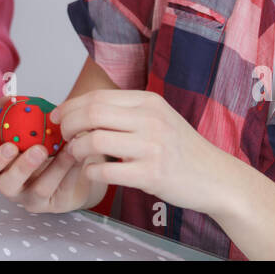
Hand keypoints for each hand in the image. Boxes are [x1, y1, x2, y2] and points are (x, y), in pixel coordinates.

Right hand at [0, 95, 107, 213]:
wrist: (76, 161)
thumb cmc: (47, 142)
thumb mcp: (33, 126)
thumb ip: (17, 113)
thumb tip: (5, 100)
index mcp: (1, 167)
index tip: (9, 146)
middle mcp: (13, 186)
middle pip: (6, 186)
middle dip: (21, 168)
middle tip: (38, 150)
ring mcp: (32, 198)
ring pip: (38, 190)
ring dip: (54, 167)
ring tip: (67, 148)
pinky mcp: (55, 204)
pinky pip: (61, 190)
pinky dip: (69, 171)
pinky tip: (77, 155)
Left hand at [51, 90, 226, 215]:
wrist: (215, 176)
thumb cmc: (181, 149)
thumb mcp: (158, 118)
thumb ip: (126, 112)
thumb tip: (83, 110)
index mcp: (148, 101)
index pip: (97, 96)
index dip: (70, 106)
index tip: (58, 116)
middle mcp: (150, 119)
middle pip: (92, 113)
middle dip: (68, 125)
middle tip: (64, 136)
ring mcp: (151, 147)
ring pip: (94, 141)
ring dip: (77, 149)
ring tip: (77, 155)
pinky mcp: (151, 175)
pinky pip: (105, 171)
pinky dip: (90, 172)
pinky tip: (92, 172)